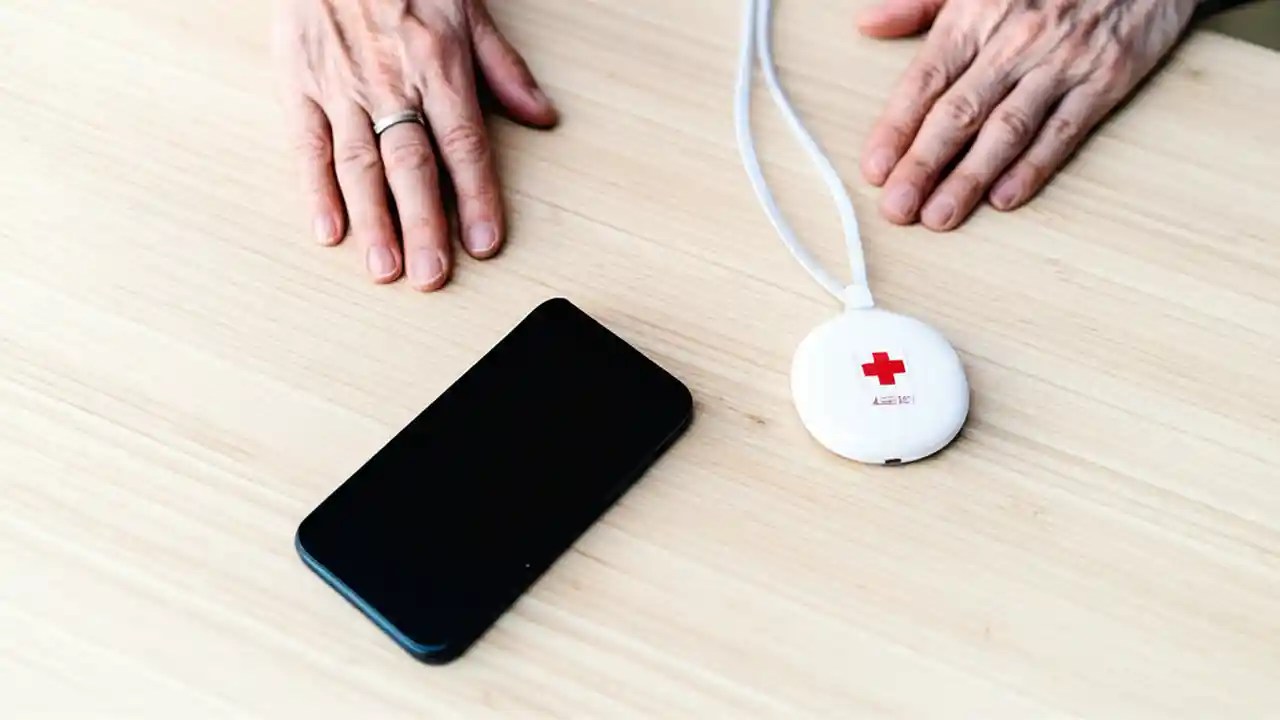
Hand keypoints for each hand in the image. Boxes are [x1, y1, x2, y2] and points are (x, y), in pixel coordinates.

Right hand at [274, 0, 556, 289]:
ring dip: (373, 221)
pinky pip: (307, 144)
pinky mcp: (298, 81)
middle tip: (431, 275)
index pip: (464, 143)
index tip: (484, 242)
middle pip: (411, 164)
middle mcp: (389, 80)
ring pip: (359, 164)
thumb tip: (543, 116)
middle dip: (423, 225)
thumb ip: (504, 68)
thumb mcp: (468, 8)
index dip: (475, 197)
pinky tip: (330, 230)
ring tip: (385, 268)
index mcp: (437, 63)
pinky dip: (316, 190)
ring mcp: (340, 84)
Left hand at [857, 0, 1196, 229]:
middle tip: (897, 209)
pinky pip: (1064, 130)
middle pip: (959, 114)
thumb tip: (868, 23)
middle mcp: (1014, 43)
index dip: (896, 129)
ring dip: (970, 178)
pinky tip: (1005, 198)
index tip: (874, 169)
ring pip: (1006, 130)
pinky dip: (1035, 167)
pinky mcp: (1104, 80)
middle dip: (923, 165)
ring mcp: (1060, 64)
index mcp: (975, 18)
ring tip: (940, 217)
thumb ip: (919, 2)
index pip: (925, 82)